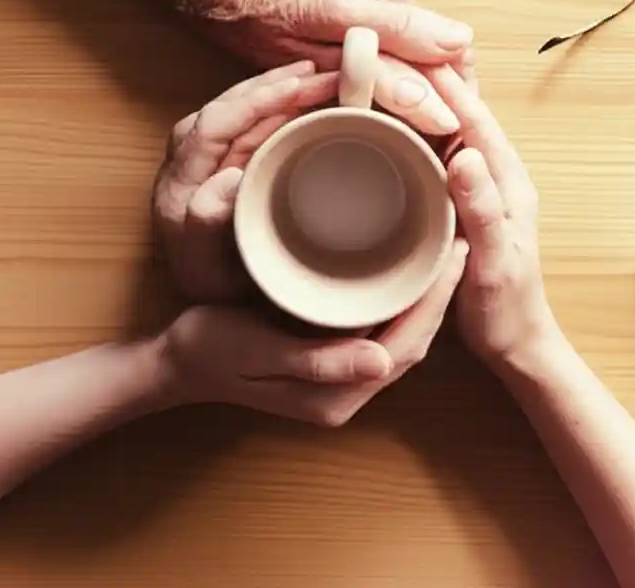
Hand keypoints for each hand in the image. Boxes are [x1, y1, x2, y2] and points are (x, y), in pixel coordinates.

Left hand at [154, 60, 336, 300]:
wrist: (215, 329)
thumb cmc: (225, 302)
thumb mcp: (218, 274)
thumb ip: (212, 225)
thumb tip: (229, 173)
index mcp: (178, 194)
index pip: (212, 126)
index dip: (255, 100)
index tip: (300, 86)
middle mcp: (181, 175)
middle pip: (223, 109)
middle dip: (271, 85)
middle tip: (322, 73)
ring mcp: (201, 172)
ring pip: (232, 114)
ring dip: (273, 92)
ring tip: (317, 78)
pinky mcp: (220, 175)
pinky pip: (244, 129)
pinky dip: (274, 110)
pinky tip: (305, 102)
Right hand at [160, 242, 467, 425]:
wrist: (174, 361)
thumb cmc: (209, 351)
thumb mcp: (257, 351)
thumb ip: (317, 361)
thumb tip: (383, 362)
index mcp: (338, 396)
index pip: (406, 346)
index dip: (437, 301)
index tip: (456, 252)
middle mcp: (347, 390)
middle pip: (413, 340)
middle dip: (441, 293)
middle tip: (460, 237)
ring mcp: (341, 375)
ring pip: (401, 333)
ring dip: (426, 294)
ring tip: (443, 244)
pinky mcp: (331, 355)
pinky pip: (380, 327)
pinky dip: (400, 296)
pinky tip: (406, 263)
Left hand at [180, 0, 475, 134]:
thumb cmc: (251, 20)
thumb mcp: (308, 64)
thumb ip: (376, 77)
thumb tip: (436, 100)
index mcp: (362, 8)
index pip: (438, 63)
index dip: (451, 105)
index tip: (453, 139)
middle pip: (444, 49)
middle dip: (449, 95)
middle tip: (442, 140)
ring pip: (430, 36)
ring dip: (434, 77)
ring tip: (429, 123)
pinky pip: (411, 21)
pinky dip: (414, 56)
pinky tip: (404, 88)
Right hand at [424, 65, 559, 365]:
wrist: (517, 344)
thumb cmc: (505, 310)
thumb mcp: (491, 261)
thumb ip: (481, 209)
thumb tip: (465, 154)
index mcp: (507, 183)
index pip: (475, 120)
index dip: (446, 85)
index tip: (413, 50)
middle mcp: (496, 177)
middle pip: (464, 115)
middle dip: (434, 78)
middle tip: (394, 43)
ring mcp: (481, 189)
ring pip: (452, 131)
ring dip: (426, 100)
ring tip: (390, 68)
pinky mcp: (464, 203)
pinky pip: (441, 156)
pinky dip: (420, 132)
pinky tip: (395, 126)